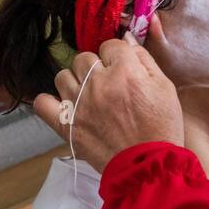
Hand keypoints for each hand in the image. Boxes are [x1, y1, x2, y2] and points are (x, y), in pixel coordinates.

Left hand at [32, 31, 183, 173]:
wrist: (148, 166)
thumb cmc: (161, 128)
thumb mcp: (166, 88)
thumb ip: (145, 60)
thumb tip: (127, 42)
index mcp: (125, 71)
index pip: (111, 45)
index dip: (118, 57)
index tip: (123, 70)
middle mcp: (98, 83)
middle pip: (84, 57)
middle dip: (95, 67)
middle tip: (107, 85)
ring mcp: (79, 104)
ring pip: (63, 76)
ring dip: (75, 82)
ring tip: (87, 96)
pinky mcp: (66, 125)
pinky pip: (42, 103)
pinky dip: (49, 102)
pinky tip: (62, 106)